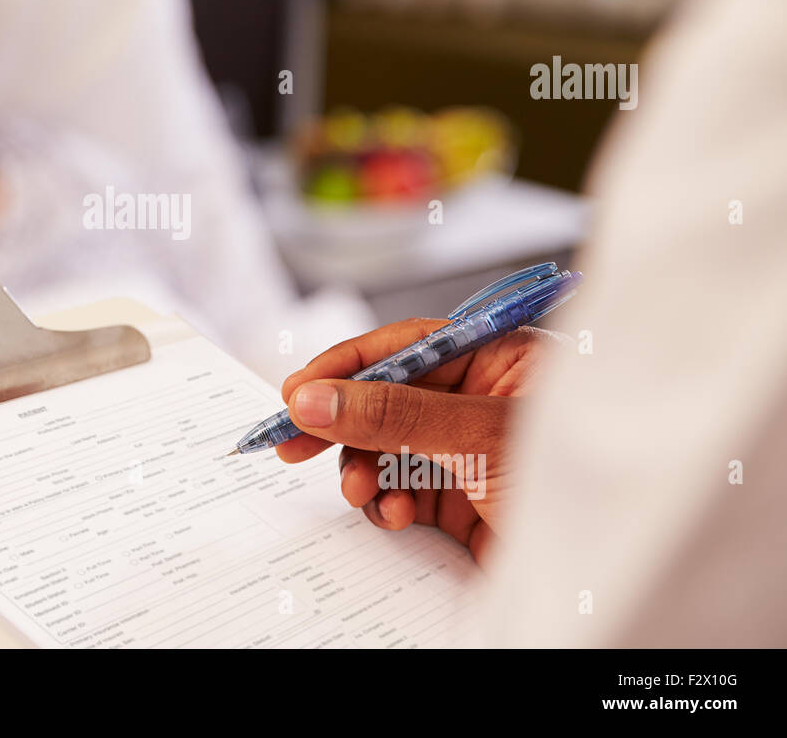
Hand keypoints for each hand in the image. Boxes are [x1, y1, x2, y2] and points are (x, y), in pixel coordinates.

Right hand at [278, 318, 557, 563]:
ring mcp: (467, 452)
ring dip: (362, 471)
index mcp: (496, 359)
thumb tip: (314, 398)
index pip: (402, 347)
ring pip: (384, 449)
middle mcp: (477, 399)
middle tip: (288, 444)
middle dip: (339, 423)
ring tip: (360, 493)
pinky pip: (400, 491)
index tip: (294, 393)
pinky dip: (386, 504)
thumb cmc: (584, 479)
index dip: (344, 368)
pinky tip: (395, 515)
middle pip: (385, 398)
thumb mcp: (477, 435)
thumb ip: (392, 413)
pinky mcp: (461, 501)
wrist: (621, 564)